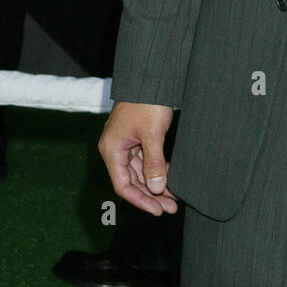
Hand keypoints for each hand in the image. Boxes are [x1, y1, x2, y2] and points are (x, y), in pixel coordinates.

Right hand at [98, 102, 177, 216]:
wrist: (151, 76)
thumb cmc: (147, 102)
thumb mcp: (152, 134)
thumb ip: (154, 162)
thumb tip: (156, 188)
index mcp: (112, 150)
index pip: (124, 185)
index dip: (141, 201)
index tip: (159, 210)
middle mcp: (115, 148)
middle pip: (132, 180)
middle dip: (151, 195)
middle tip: (172, 208)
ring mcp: (125, 143)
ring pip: (139, 172)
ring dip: (156, 184)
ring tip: (174, 198)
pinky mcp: (136, 137)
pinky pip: (145, 160)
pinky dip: (157, 170)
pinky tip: (171, 178)